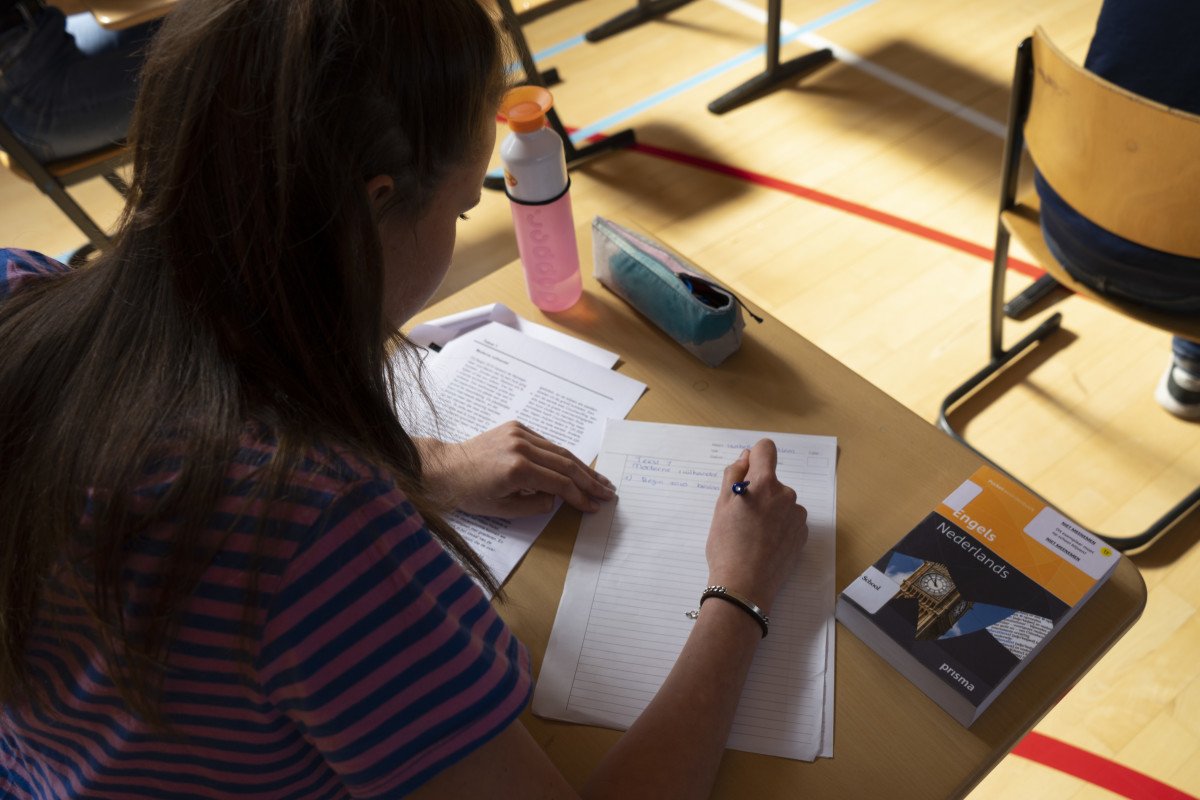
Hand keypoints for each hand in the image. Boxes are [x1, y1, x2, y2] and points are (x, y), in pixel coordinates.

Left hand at [417, 421, 615, 517]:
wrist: (444, 468)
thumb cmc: (469, 493)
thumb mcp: (503, 509)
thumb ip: (535, 505)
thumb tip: (556, 497)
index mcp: (518, 469)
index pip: (560, 483)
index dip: (580, 496)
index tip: (595, 506)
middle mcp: (521, 446)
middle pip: (566, 463)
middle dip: (590, 479)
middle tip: (608, 491)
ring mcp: (519, 433)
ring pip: (560, 450)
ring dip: (581, 466)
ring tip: (599, 479)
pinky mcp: (516, 427)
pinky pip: (546, 442)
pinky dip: (562, 455)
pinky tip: (576, 466)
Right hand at [704, 439, 807, 613]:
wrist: (744, 586)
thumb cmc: (727, 546)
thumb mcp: (721, 506)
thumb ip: (734, 475)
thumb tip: (745, 458)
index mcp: (764, 483)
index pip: (766, 449)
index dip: (754, 457)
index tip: (746, 472)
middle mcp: (786, 494)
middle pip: (771, 480)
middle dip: (758, 490)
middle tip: (741, 516)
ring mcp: (797, 516)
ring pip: (781, 501)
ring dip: (769, 509)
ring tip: (752, 533)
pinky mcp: (802, 534)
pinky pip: (789, 520)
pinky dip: (779, 526)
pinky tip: (765, 543)